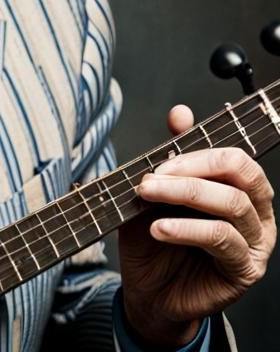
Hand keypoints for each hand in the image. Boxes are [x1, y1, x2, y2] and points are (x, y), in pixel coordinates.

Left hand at [119, 104, 275, 346]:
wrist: (148, 289)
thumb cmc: (154, 236)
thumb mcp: (156, 191)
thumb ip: (172, 155)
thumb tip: (181, 113)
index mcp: (239, 188)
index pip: (235, 158)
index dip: (199, 151)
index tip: (162, 156)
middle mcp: (255, 213)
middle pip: (240, 175)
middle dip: (192, 169)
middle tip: (152, 176)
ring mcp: (255, 242)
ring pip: (231, 204)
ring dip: (183, 194)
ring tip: (148, 196)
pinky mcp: (245, 269)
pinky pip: (222, 239)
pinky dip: (186, 229)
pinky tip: (159, 228)